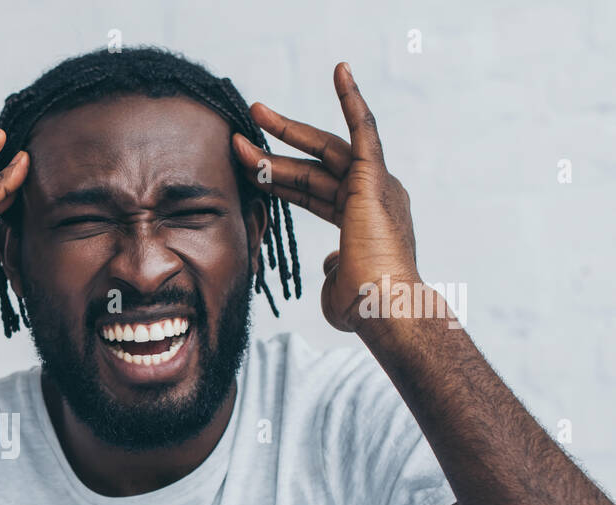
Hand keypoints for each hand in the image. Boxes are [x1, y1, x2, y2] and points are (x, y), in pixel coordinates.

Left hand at [232, 62, 420, 332]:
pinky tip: (340, 72)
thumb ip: (334, 269)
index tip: (246, 167)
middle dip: (277, 147)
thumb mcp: (337, 285)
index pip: (310, 192)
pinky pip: (363, 130)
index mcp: (358, 220)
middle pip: (314, 166)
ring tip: (257, 111)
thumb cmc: (361, 308)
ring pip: (325, 151)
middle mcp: (369, 198)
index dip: (278, 178)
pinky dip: (352, 99)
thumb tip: (332, 263)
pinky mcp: (375, 179)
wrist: (382, 309)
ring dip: (288, 131)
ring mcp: (374, 187)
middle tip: (244, 129)